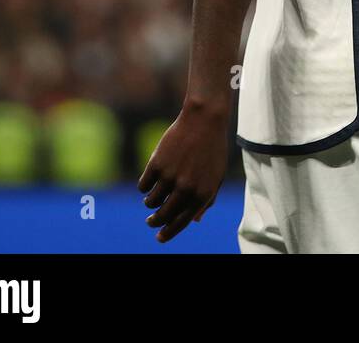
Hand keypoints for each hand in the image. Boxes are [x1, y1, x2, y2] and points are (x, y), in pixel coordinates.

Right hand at [137, 102, 228, 242]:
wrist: (204, 120)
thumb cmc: (212, 149)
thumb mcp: (216, 176)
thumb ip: (206, 199)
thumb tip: (194, 220)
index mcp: (203, 194)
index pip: (181, 222)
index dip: (168, 233)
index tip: (160, 238)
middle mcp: (186, 188)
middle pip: (162, 216)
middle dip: (154, 222)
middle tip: (151, 221)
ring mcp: (170, 177)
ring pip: (150, 202)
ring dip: (150, 202)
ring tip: (153, 197)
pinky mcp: (156, 165)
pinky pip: (143, 186)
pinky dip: (144, 187)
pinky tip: (150, 180)